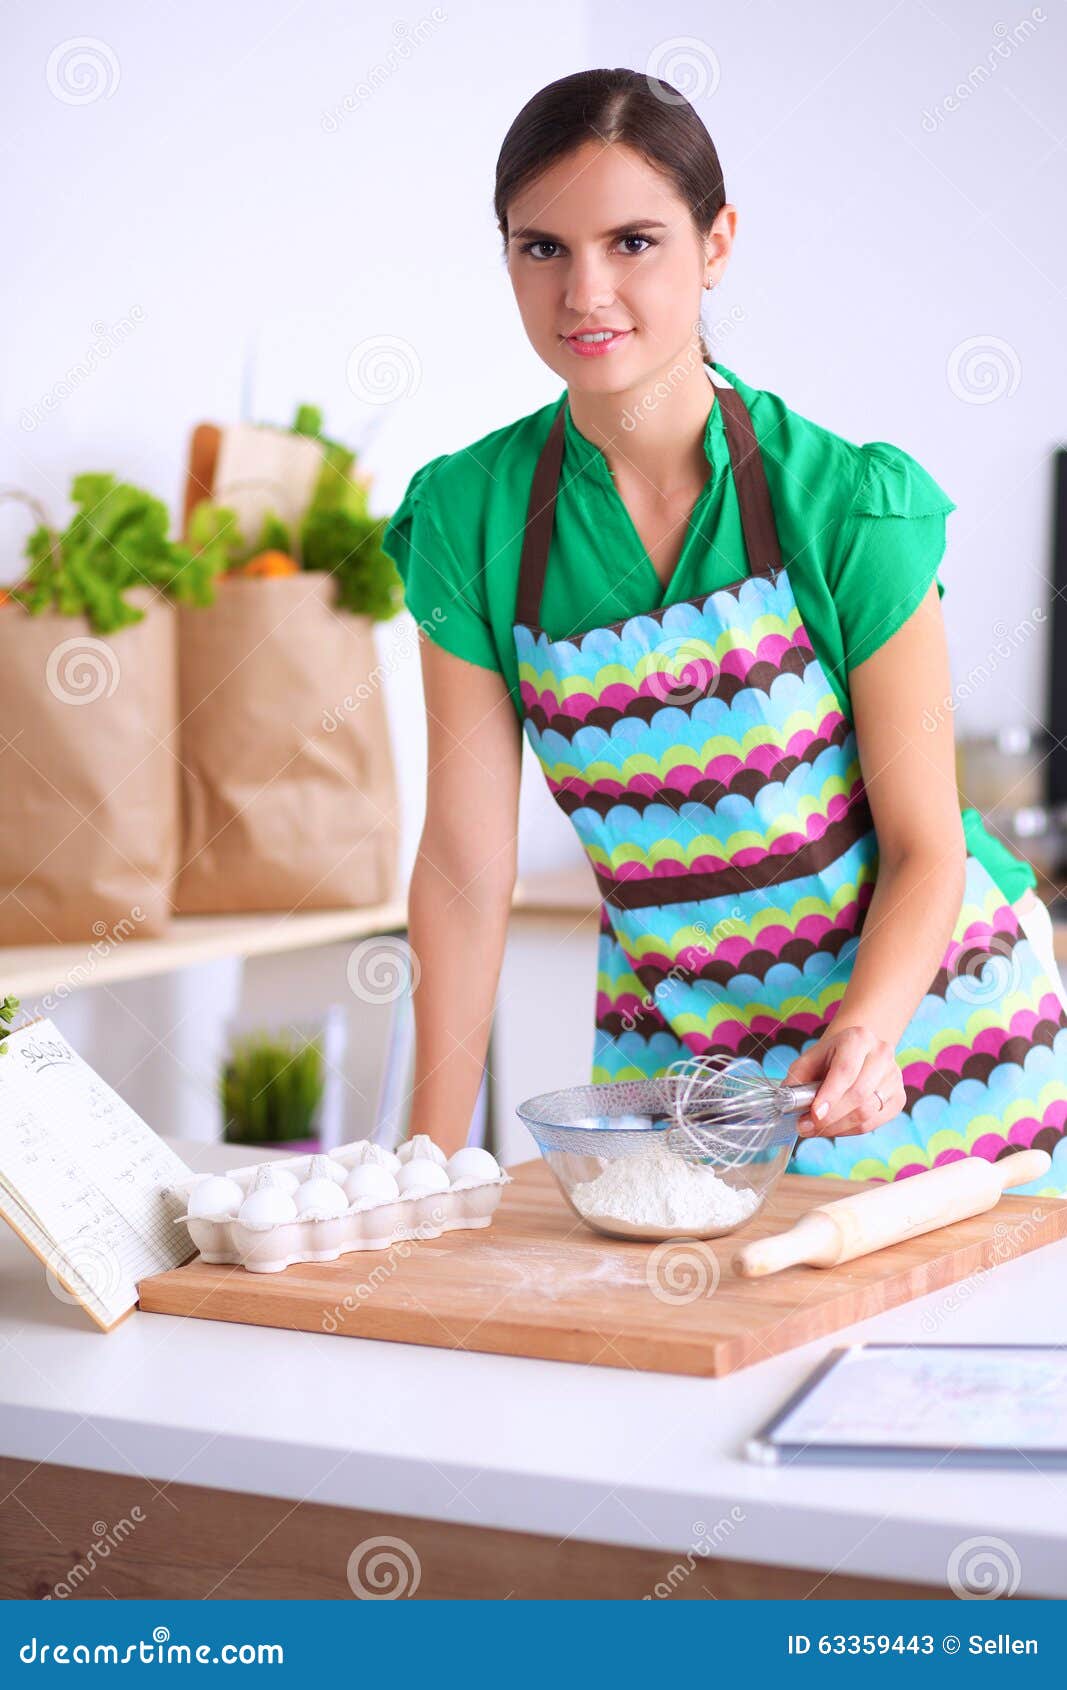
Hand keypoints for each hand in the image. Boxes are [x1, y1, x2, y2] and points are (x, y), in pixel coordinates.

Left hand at [783, 1025, 903, 1136]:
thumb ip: (797, 1079)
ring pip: (867, 1112)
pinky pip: (874, 1123)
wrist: (857, 1052)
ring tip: (815, 1129)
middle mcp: (881, 1054)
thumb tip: (789, 1105)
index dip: (830, 1095)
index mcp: (858, 1038)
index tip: (814, 1114)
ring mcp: (894, 1077)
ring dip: (837, 1127)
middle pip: (858, 1094)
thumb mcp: (810, 1059)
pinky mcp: (898, 1097)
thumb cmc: (830, 1057)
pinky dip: (850, 1130)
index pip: (846, 1070)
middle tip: (805, 1127)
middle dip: (829, 1117)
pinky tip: (835, 1128)